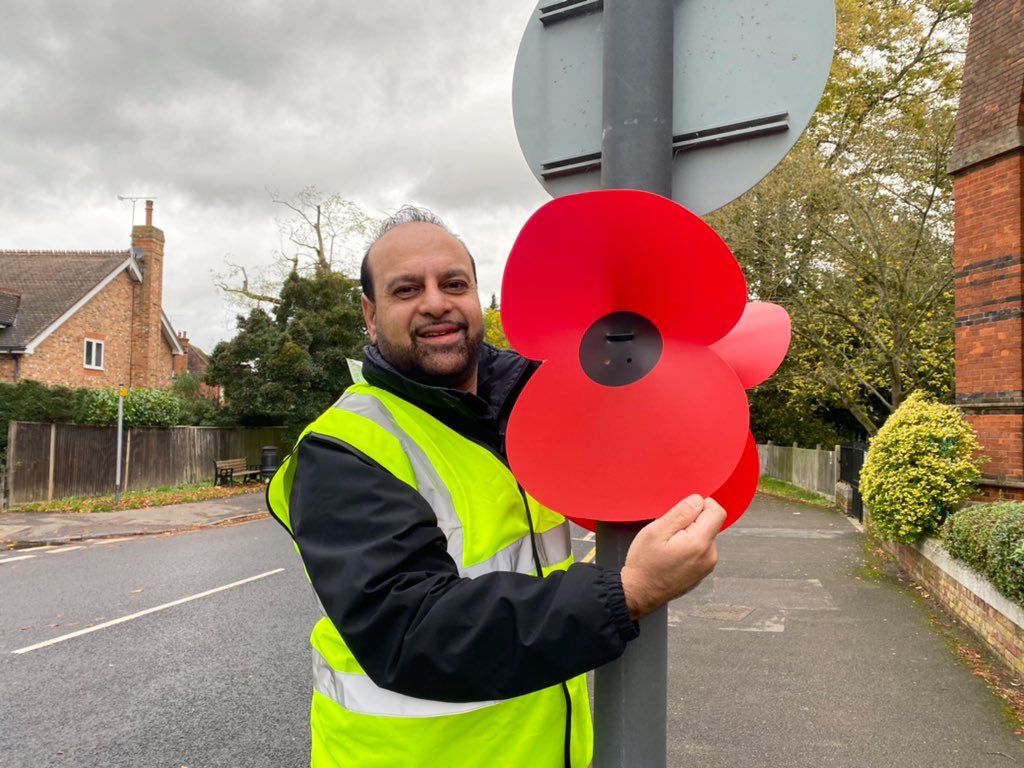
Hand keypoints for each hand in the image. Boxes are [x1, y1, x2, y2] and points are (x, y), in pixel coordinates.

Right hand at [620, 494, 725, 619]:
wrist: (639, 593)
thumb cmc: (645, 564)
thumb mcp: (656, 531)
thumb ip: (680, 513)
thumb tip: (698, 500)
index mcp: (700, 543)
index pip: (717, 512)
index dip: (702, 504)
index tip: (684, 510)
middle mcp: (709, 555)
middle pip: (710, 524)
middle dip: (692, 521)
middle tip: (669, 532)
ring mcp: (707, 566)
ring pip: (705, 536)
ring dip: (690, 534)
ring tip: (669, 545)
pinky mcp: (702, 572)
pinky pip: (701, 550)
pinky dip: (689, 547)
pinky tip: (672, 555)